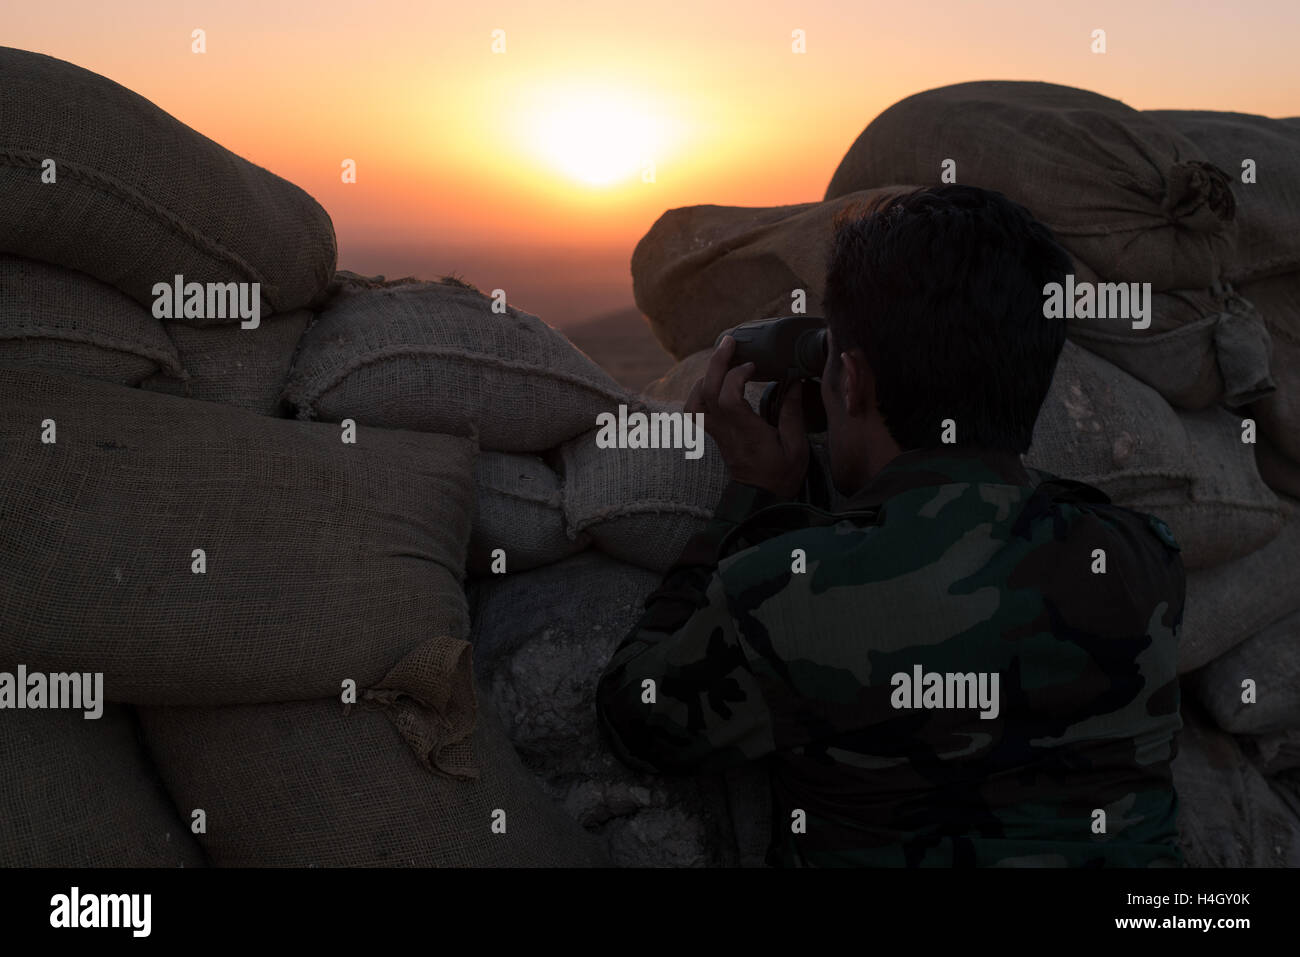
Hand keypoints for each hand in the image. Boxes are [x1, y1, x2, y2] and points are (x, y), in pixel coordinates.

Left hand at [685, 335, 808, 497]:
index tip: (753, 365)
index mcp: (746, 433)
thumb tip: (794, 382)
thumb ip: (791, 413)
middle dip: (716, 363)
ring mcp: (716, 434)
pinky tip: (713, 382)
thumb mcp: (796, 446)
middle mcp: (726, 431)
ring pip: (695, 401)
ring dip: (705, 376)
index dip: (735, 376)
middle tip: (730, 341)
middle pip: (708, 392)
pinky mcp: (714, 435)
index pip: (728, 399)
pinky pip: (695, 411)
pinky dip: (699, 392)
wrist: (761, 500)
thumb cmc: (782, 475)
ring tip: (722, 360)